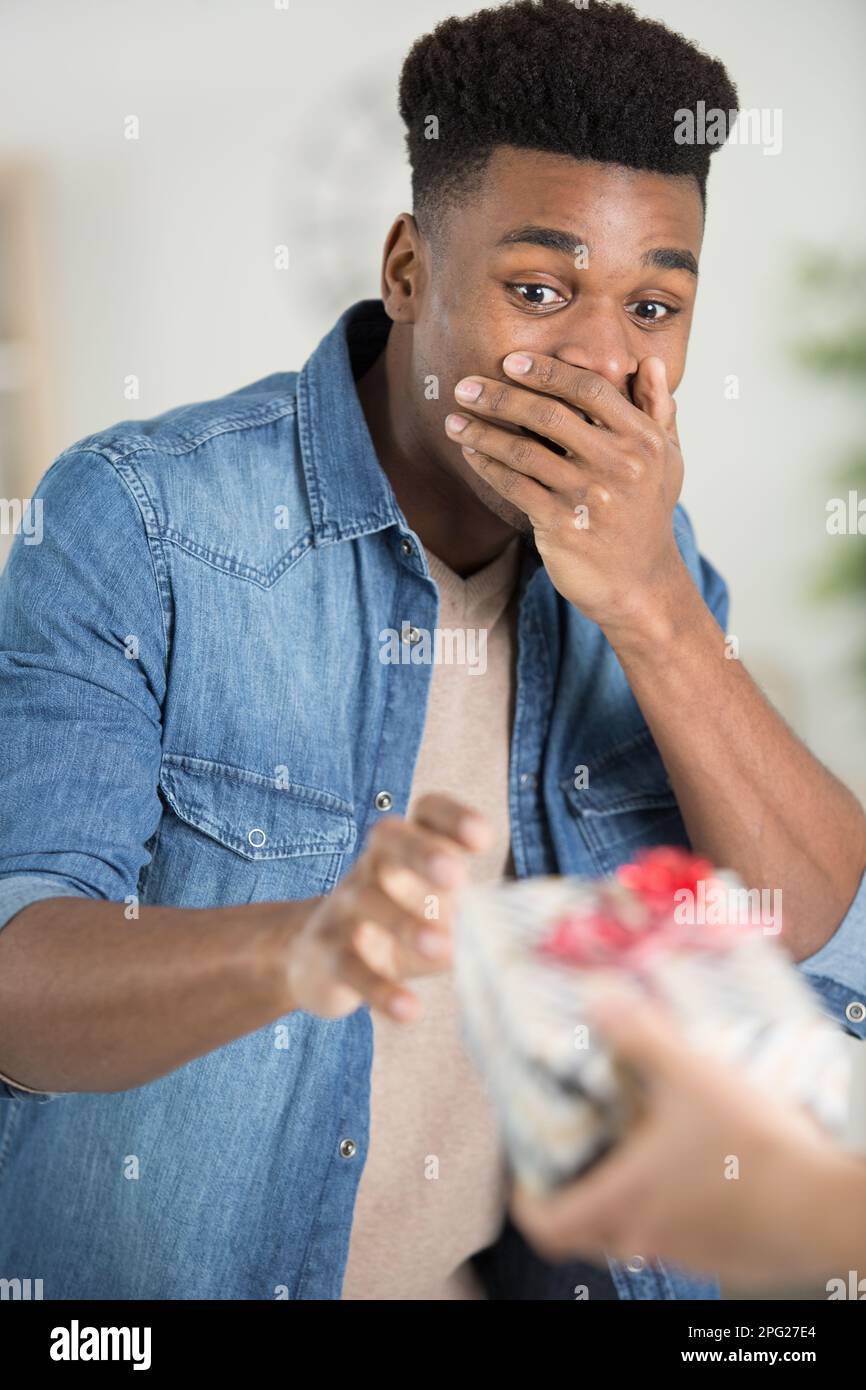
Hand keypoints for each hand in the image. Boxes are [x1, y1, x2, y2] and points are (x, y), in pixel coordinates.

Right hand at [287, 793, 491, 1021]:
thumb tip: (526, 940)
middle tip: (457, 878)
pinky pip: (352, 968)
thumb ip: (475, 913)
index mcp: (406, 847)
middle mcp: (373, 866)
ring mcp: (345, 907)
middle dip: (422, 852)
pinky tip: (410, 1010)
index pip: (426, 812)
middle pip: (390, 839)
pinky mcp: (329, 955)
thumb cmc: (400, 924)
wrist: (321, 960)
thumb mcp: (437, 909)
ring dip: (405, 924)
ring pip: (368, 903)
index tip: (483, 839)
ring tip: (443, 949)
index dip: (452, 817)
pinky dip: (381, 991)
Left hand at [445, 353, 687, 635]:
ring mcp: (589, 496)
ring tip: (453, 420)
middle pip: (549, 415)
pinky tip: (469, 453)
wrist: (639, 583)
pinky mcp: (562, 525)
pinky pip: (514, 487)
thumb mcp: (666, 459)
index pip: (590, 389)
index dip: (548, 372)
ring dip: (482, 432)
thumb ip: (657, 409)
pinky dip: (487, 466)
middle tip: (465, 386)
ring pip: (523, 452)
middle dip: (501, 396)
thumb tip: (649, 362)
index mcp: (643, 439)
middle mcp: (619, 464)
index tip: (511, 361)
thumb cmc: (647, 514)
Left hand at [509, 986, 863, 1288]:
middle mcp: (646, 1237)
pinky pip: (680, 1231)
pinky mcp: (723, 1253)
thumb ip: (638, 1035)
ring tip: (643, 1138)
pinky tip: (698, 1157)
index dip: (527, 1194)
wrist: (830, 1209)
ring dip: (628, 1190)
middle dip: (575, 1187)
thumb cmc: (756, 1150)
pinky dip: (673, 1200)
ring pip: (634, 1229)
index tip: (528, 1166)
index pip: (546, 1223)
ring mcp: (686, 1251)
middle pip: (585, 1229)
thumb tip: (595, 997)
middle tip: (582, 1144)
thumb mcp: (690, 1074)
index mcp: (624, 1202)